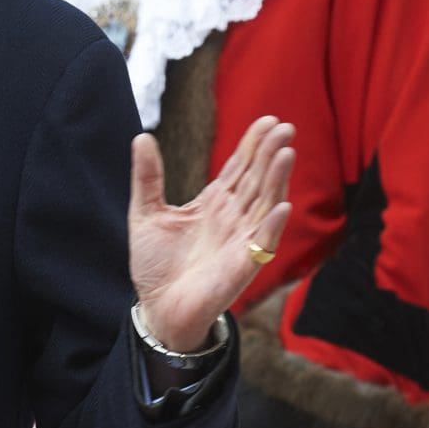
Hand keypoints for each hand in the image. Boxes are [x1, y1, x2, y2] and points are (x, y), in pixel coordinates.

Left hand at [130, 115, 295, 350]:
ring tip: (286, 153)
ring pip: (265, 205)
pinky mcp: (242, 267)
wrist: (157, 307)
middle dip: (270, 154)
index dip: (253, 145)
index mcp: (213, 203)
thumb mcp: (145, 213)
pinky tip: (283, 206)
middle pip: (257, 180)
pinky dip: (273, 226)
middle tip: (285, 126)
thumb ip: (147, 177)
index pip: (239, 168)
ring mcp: (241, 241)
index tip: (267, 120)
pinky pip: (262, 244)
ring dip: (277, 180)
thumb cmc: (156, 264)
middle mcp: (233, 218)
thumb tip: (142, 136)